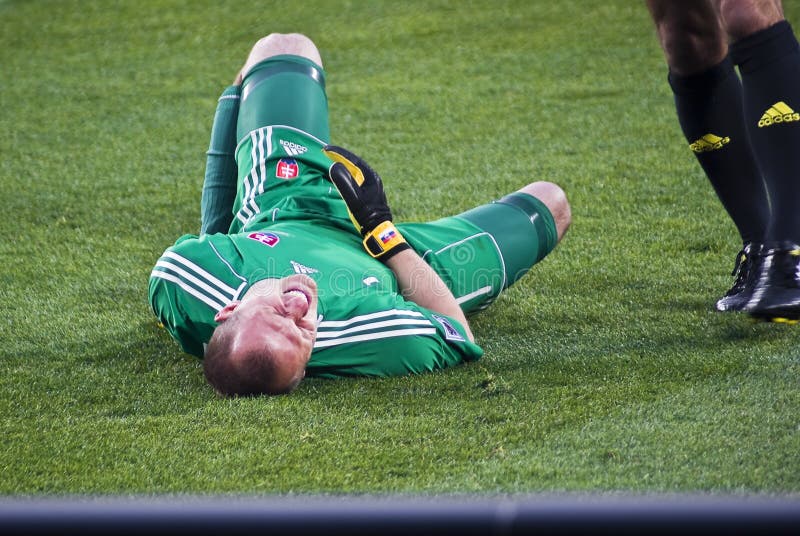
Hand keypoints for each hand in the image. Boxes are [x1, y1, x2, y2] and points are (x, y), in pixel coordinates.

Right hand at [323, 145, 409, 260]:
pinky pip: (356, 177)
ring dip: (343, 164)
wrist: (379, 229)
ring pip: (355, 169)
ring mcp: (372, 185)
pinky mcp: (370, 192)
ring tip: (332, 160)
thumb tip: (334, 166)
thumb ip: (343, 181)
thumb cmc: (367, 214)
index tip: (325, 149)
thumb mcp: (353, 198)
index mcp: (369, 176)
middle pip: (354, 162)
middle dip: (340, 156)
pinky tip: (342, 176)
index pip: (352, 159)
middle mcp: (372, 177)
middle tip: (326, 152)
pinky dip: (347, 173)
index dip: (338, 153)